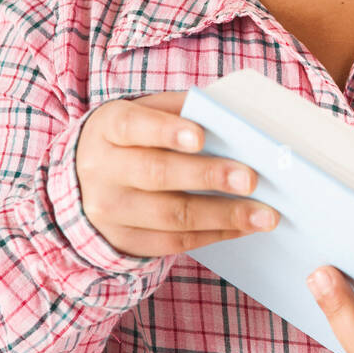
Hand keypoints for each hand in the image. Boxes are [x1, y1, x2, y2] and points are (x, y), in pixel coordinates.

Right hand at [75, 91, 279, 258]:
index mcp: (108, 128)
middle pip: (158, 174)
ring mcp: (110, 210)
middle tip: (251, 179)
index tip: (202, 137)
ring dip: (224, 215)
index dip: (166, 131)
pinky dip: (215, 234)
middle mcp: (102, 170)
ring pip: (171, 215)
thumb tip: (235, 120)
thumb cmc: (136, 137)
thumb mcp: (147, 113)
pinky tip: (243, 227)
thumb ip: (182, 110)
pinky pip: (174, 242)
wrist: (89, 180)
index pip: (134, 126)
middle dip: (208, 177)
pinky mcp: (124, 241)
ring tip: (264, 214)